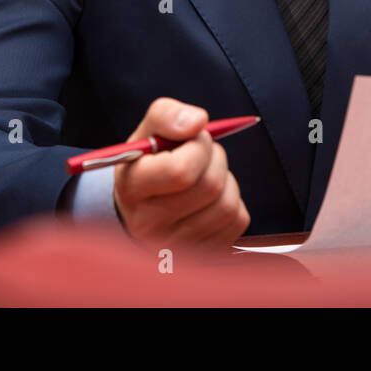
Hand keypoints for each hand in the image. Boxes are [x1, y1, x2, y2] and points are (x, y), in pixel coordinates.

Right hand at [112, 97, 250, 248]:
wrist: (140, 208)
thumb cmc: (147, 164)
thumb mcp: (146, 133)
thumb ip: (167, 115)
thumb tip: (198, 122)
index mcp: (132, 190)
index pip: (180, 171)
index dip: (198, 146)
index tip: (192, 138)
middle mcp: (149, 226)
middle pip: (210, 186)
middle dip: (215, 158)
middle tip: (202, 152)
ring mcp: (175, 247)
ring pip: (227, 204)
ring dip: (225, 179)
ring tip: (205, 174)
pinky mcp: (201, 255)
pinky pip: (238, 220)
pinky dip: (232, 199)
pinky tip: (210, 197)